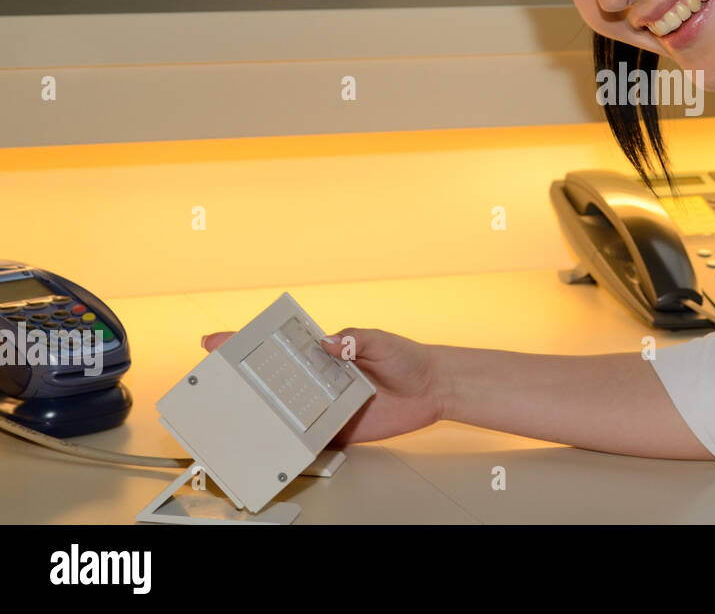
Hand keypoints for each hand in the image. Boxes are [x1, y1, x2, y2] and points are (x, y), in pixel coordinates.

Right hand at [200, 327, 444, 444]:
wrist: (432, 390)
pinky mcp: (337, 430)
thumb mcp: (380, 341)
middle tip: (212, 384)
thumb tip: (329, 342)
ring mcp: (325, 405)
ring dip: (263, 413)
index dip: (246, 342)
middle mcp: (319, 378)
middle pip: (275, 379)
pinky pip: (309, 438)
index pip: (280, 345)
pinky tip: (273, 445)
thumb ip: (354, 340)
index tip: (215, 342)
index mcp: (323, 352)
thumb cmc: (407, 358)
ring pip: (287, 410)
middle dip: (242, 380)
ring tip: (235, 415)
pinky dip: (291, 442)